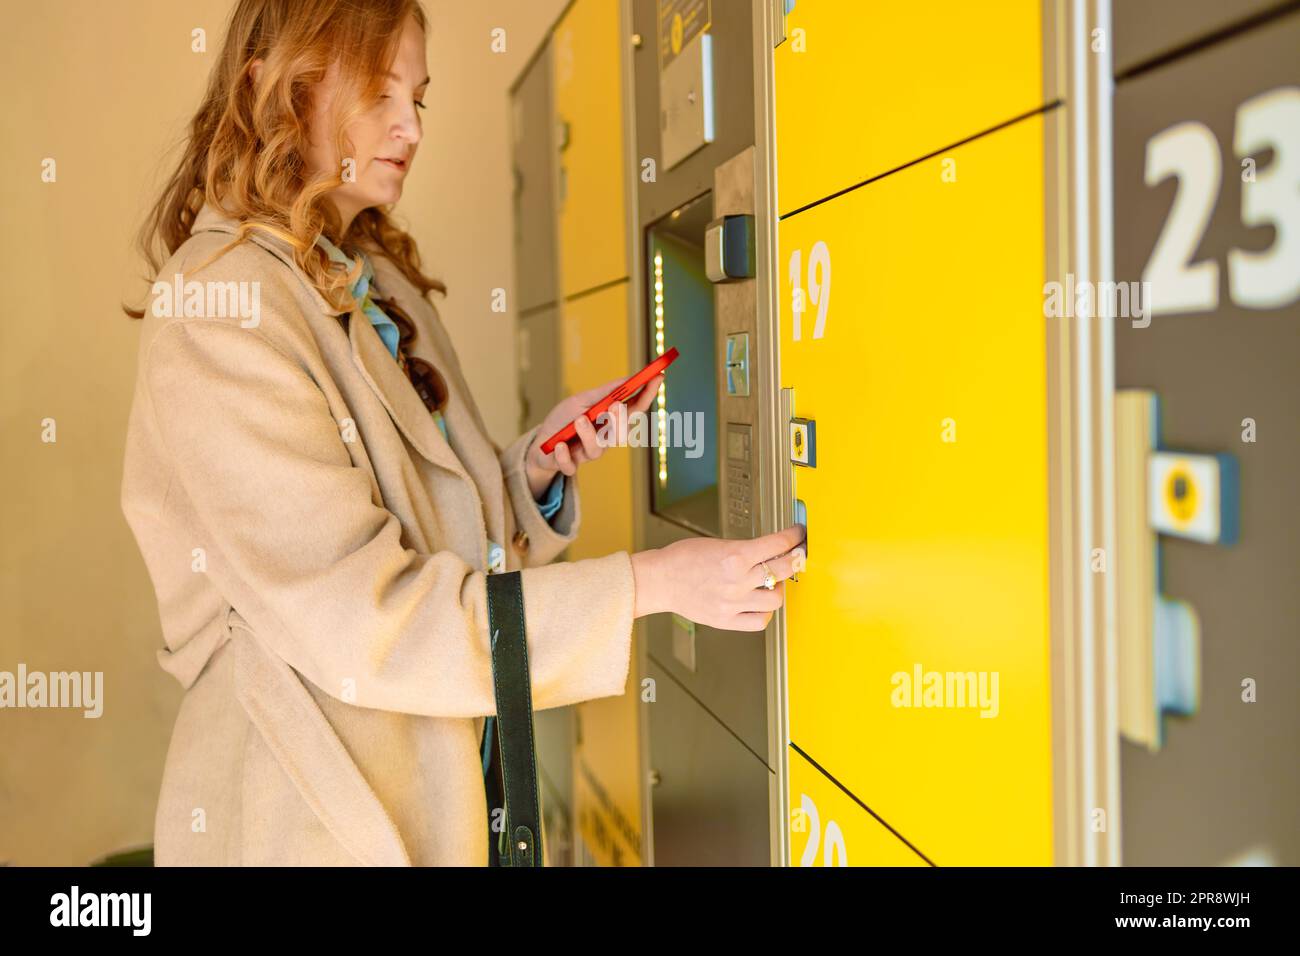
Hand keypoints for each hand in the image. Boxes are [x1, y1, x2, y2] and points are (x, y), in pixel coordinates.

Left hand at [523, 372, 665, 499]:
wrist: (539, 444)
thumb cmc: (563, 421)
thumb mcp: (581, 401)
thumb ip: (604, 393)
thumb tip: (629, 379)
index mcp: (610, 421)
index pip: (634, 408)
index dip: (647, 394)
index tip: (657, 378)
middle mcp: (604, 439)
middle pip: (621, 433)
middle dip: (620, 420)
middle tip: (616, 405)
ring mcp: (587, 453)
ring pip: (597, 450)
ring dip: (589, 435)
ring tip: (579, 421)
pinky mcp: (569, 465)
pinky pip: (571, 465)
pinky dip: (564, 455)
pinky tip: (560, 445)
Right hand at [630, 524, 806, 631]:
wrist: (661, 580)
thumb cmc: (683, 559)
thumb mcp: (718, 544)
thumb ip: (745, 550)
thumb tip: (772, 550)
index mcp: (735, 556)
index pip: (777, 544)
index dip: (794, 537)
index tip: (798, 535)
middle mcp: (737, 580)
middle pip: (783, 570)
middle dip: (795, 559)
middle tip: (798, 555)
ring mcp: (733, 603)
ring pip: (776, 599)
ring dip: (779, 588)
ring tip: (773, 582)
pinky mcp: (726, 620)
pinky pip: (759, 621)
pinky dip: (764, 612)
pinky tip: (759, 603)